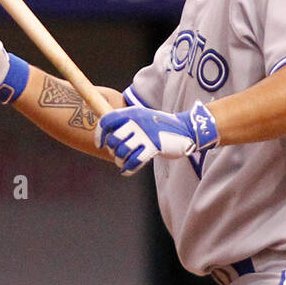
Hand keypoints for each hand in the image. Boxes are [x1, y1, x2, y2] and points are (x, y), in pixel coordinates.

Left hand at [97, 101, 218, 175]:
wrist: (185, 129)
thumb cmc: (159, 127)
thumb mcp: (142, 117)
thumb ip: (126, 124)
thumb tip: (107, 138)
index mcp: (131, 112)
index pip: (107, 121)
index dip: (100, 135)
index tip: (100, 144)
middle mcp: (136, 121)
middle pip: (114, 140)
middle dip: (113, 150)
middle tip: (118, 154)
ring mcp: (145, 134)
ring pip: (122, 152)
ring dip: (120, 161)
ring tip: (123, 163)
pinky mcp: (153, 147)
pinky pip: (134, 162)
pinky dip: (128, 169)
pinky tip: (126, 171)